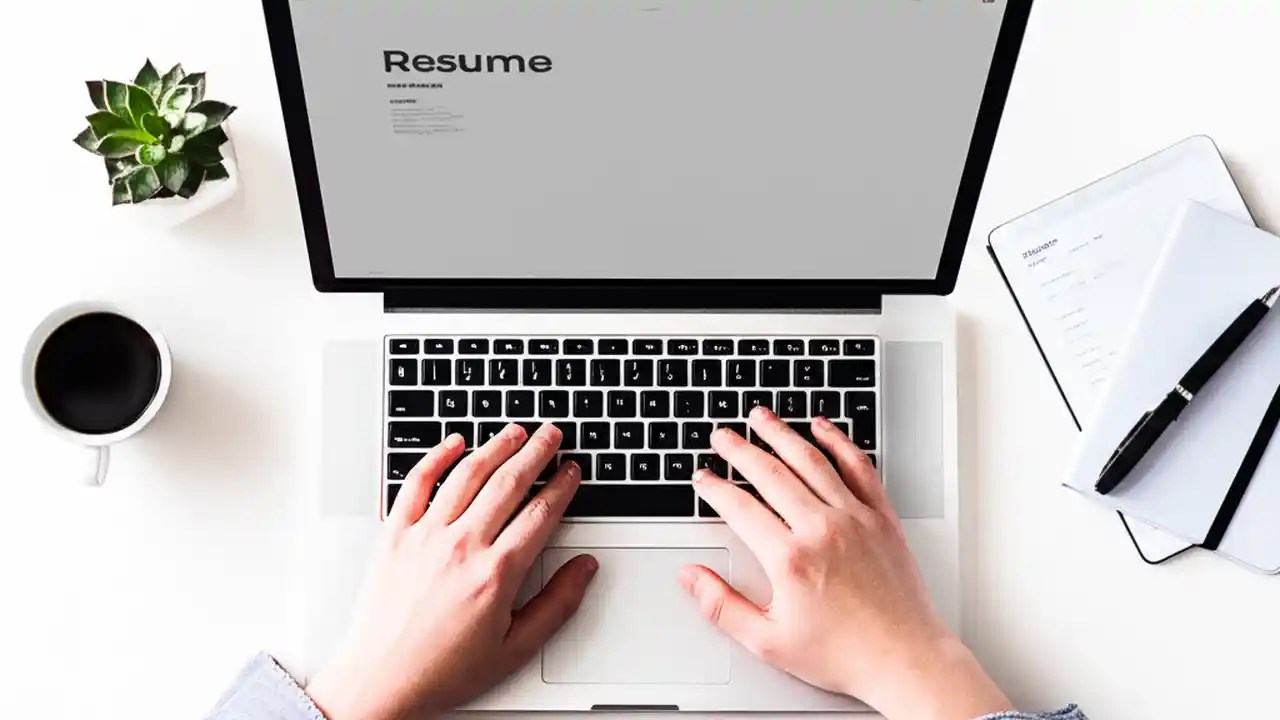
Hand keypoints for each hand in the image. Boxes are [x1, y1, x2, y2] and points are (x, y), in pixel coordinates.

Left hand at [307, 423, 596, 719]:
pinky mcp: (395, 534)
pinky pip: (417, 482)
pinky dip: (436, 456)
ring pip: (467, 474)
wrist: (381, 681)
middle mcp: (462, 546)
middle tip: (551, 434)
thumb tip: (584, 569)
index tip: (572, 471)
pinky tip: (453, 443)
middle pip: (509, 482)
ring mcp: (425, 536)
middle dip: (536, 452)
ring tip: (514, 432)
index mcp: (496, 574)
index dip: (562, 486)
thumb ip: (557, 605)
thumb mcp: (515, 648)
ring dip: (495, 446)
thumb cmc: (443, 670)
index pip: (541, 514)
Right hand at [682, 408, 1011, 719]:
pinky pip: (858, 467)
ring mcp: (855, 519)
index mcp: (789, 559)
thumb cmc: (843, 654)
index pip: (739, 508)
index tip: (703, 478)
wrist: (904, 660)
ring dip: (782, 434)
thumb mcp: (768, 642)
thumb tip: (691, 577)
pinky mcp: (882, 518)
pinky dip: (838, 442)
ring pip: (811, 461)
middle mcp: (822, 530)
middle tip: (723, 436)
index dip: (715, 488)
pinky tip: (822, 428)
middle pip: (771, 473)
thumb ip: (722, 606)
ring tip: (761, 417)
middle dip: (740, 450)